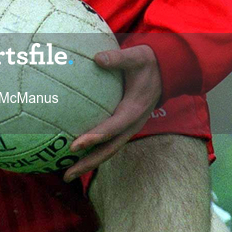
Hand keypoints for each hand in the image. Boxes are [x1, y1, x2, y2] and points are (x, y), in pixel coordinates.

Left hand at [64, 45, 161, 182]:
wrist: (165, 71)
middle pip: (108, 149)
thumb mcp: (136, 57)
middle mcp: (132, 124)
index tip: (74, 145)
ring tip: (67, 173)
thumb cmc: (147, 63)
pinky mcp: (124, 126)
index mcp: (134, 110)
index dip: (94, 138)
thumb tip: (97, 58)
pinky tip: (75, 155)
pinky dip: (93, 151)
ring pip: (108, 150)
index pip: (112, 128)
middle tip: (67, 174)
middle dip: (88, 163)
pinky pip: (108, 142)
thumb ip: (118, 58)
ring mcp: (129, 128)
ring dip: (89, 162)